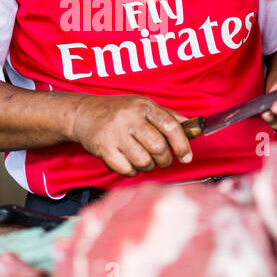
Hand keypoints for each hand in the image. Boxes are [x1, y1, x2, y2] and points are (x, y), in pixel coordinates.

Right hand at [68, 95, 193, 177]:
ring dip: (147, 166)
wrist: (83, 113)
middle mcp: (130, 118)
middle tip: (162, 160)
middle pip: (158, 147)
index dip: (182, 144)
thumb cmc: (117, 111)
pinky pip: (126, 169)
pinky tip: (129, 163)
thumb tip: (192, 126)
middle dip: (164, 159)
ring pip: (143, 160)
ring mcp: (115, 133)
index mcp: (143, 106)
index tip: (186, 157)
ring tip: (143, 159)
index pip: (170, 126)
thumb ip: (167, 116)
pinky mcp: (103, 148)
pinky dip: (131, 171)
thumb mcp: (142, 105)